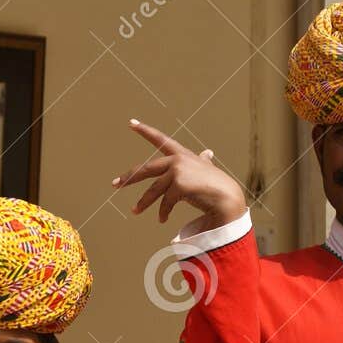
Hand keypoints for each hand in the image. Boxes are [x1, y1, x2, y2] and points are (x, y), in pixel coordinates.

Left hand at [112, 119, 247, 228]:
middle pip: (147, 168)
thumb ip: (203, 161)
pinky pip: (165, 202)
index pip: (161, 139)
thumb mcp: (206, 170)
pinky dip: (163, 212)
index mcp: (182, 154)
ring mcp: (177, 170)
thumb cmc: (217, 185)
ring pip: (153, 190)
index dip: (145, 130)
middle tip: (115, 184)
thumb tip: (208, 152)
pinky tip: (162, 219)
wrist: (227, 197)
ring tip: (134, 211)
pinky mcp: (178, 184)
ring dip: (143, 203)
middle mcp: (178, 159)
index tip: (131, 123)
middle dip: (129, 177)